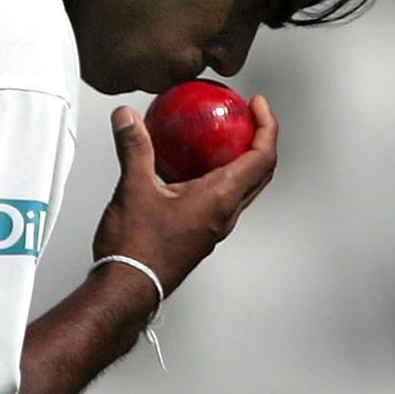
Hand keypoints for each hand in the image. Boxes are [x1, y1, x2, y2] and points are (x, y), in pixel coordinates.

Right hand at [92, 95, 276, 295]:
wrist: (127, 288)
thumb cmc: (137, 248)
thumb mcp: (133, 188)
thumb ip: (135, 148)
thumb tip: (128, 118)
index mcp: (220, 200)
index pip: (262, 157)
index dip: (267, 125)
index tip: (256, 105)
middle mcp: (224, 215)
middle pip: (260, 173)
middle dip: (260, 140)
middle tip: (246, 118)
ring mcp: (213, 227)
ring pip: (241, 187)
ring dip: (239, 159)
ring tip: (218, 138)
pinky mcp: (198, 233)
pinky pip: (218, 198)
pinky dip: (214, 175)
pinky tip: (184, 167)